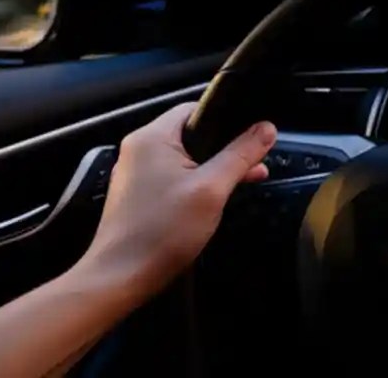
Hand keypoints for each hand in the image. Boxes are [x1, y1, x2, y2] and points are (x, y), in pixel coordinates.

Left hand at [78, 102, 276, 295]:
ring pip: (185, 158)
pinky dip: (197, 183)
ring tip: (246, 180)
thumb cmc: (164, 230)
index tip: (254, 134)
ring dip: (215, 167)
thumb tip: (267, 128)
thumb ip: (241, 155)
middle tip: (256, 162)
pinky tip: (217, 199)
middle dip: (227, 147)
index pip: (195, 109)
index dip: (228, 118)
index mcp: (151, 137)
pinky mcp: (138, 196)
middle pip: (192, 134)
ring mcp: (136, 174)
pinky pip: (174, 177)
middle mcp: (139, 149)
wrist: (121, 278)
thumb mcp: (212, 189)